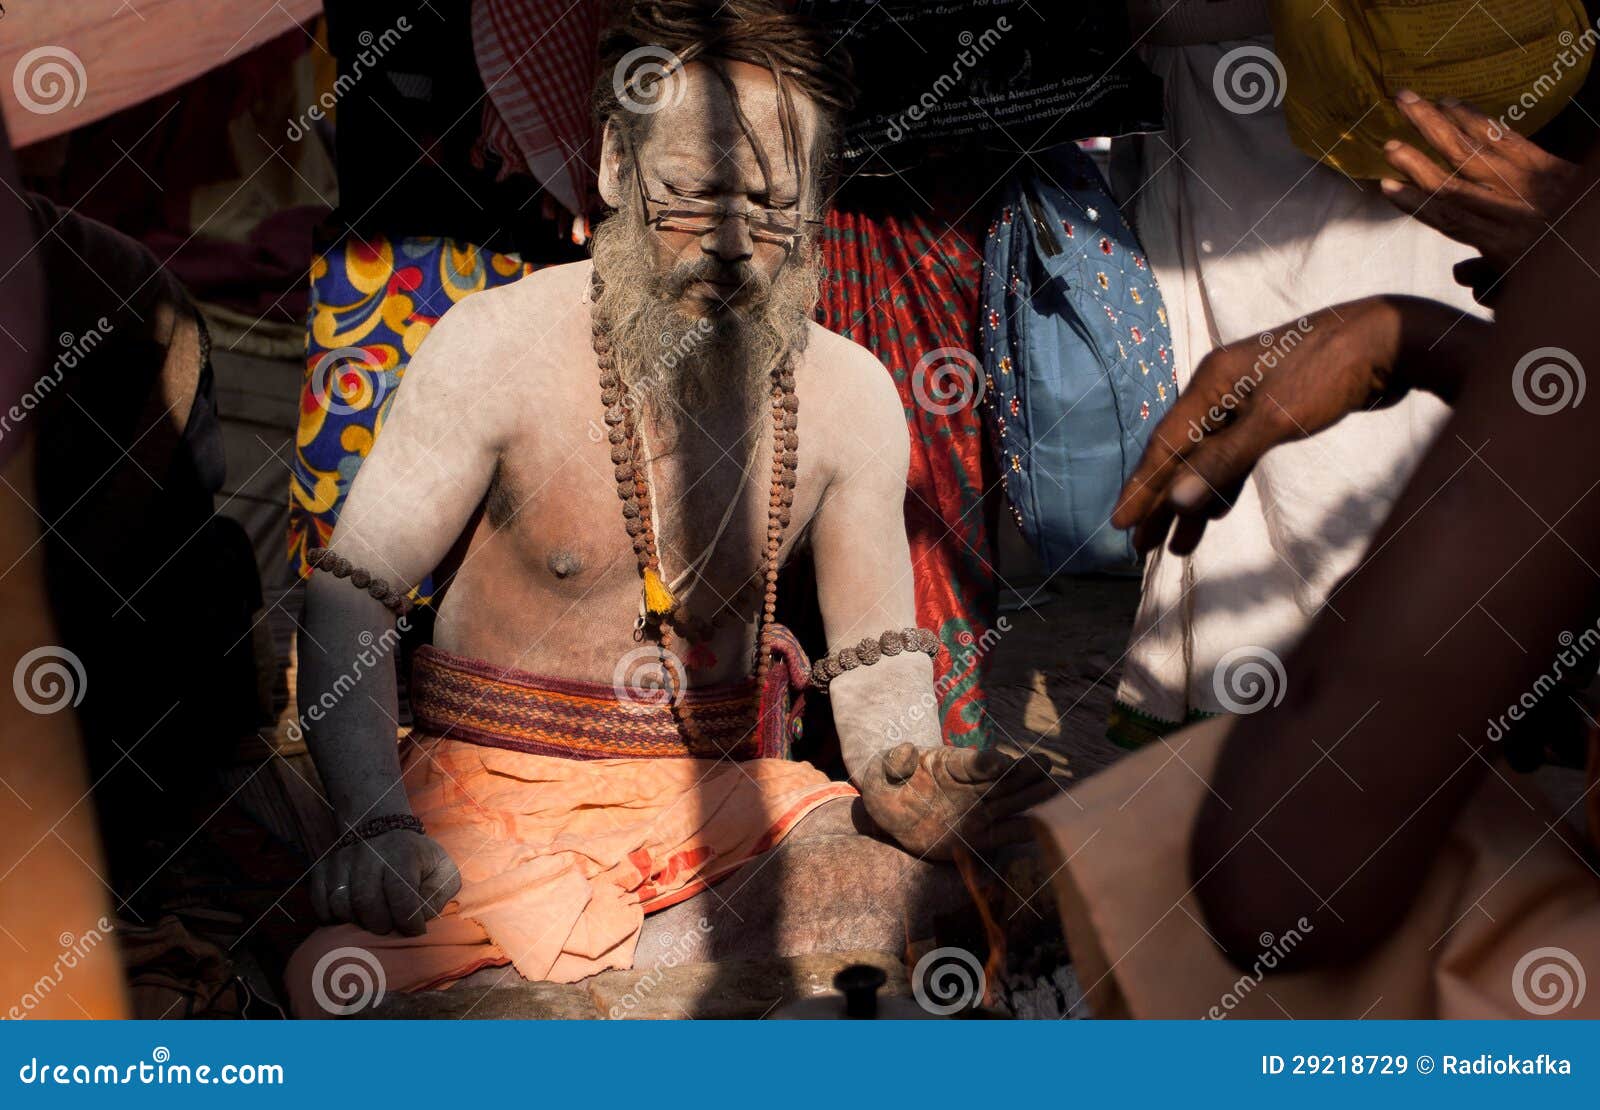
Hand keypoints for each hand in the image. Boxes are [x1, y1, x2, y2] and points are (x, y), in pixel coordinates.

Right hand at [309, 829, 460, 936]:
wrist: (383, 829)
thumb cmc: (417, 857)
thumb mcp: (442, 869)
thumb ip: (439, 893)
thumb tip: (422, 917)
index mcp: (402, 853)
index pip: (400, 895)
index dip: (408, 921)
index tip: (414, 930)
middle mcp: (368, 854)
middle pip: (366, 902)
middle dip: (380, 925)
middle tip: (389, 928)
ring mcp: (342, 861)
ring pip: (341, 904)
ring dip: (357, 922)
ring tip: (371, 921)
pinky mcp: (323, 869)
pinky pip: (320, 903)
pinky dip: (332, 917)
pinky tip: (350, 916)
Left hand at [856, 742, 1055, 858]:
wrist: (888, 815)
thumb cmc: (887, 784)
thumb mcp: (882, 769)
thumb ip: (894, 761)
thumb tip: (905, 753)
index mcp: (950, 764)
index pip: (972, 760)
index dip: (986, 760)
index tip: (999, 763)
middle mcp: (970, 785)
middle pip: (1001, 778)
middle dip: (1024, 772)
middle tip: (1046, 766)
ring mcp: (977, 809)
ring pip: (1011, 802)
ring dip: (1032, 797)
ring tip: (1055, 790)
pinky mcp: (977, 836)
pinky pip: (1005, 833)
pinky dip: (1024, 829)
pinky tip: (1043, 827)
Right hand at [1112, 299, 1420, 555]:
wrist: (1389, 340)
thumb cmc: (1328, 373)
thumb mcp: (1273, 419)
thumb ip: (1224, 462)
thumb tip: (1177, 503)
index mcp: (1210, 384)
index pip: (1165, 444)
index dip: (1142, 487)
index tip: (1121, 523)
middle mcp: (1220, 390)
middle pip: (1181, 454)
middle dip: (1160, 502)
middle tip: (1139, 547)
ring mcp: (1247, 400)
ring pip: (1208, 459)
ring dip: (1192, 502)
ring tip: (1176, 546)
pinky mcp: (1274, 412)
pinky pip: (1235, 456)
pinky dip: (1223, 486)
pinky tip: (1214, 513)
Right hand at [1380, 91, 1579, 284]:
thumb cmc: (1563, 264)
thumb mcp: (1527, 283)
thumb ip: (1492, 280)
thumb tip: (1461, 275)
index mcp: (1501, 242)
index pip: (1448, 218)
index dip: (1413, 202)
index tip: (1385, 185)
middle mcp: (1508, 206)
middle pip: (1453, 175)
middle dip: (1417, 154)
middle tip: (1387, 139)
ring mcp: (1527, 179)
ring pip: (1473, 147)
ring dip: (1437, 122)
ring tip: (1410, 101)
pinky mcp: (1544, 161)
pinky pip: (1504, 135)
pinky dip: (1476, 119)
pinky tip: (1455, 105)